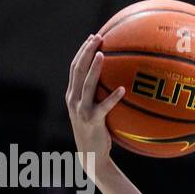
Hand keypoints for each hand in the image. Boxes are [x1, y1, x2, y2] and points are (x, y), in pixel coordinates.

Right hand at [65, 33, 126, 170]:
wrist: (91, 156)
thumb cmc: (97, 132)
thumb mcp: (94, 111)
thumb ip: (99, 96)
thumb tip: (117, 79)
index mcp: (72, 94)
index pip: (75, 67)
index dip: (82, 51)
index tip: (93, 37)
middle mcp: (73, 99)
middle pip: (77, 70)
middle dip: (86, 51)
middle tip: (98, 37)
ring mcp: (80, 110)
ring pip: (86, 84)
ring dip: (94, 68)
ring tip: (102, 55)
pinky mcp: (92, 121)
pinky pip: (103, 107)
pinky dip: (112, 98)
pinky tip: (122, 89)